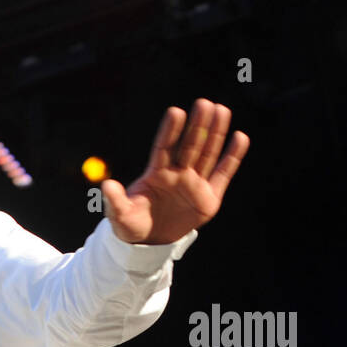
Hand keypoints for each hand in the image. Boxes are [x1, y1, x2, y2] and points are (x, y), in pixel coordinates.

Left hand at [102, 98, 249, 244]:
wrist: (149, 243)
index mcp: (156, 175)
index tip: (176, 112)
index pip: (164, 148)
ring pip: (207, 154)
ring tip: (221, 110)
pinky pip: (223, 174)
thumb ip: (115, 201)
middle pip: (189, 146)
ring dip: (215, 133)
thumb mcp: (121, 216)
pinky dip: (232, 157)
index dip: (170, 132)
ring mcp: (194, 184)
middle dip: (197, 126)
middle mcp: (177, 174)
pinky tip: (240, 137)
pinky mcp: (209, 197)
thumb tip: (105, 185)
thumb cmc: (132, 225)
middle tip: (204, 103)